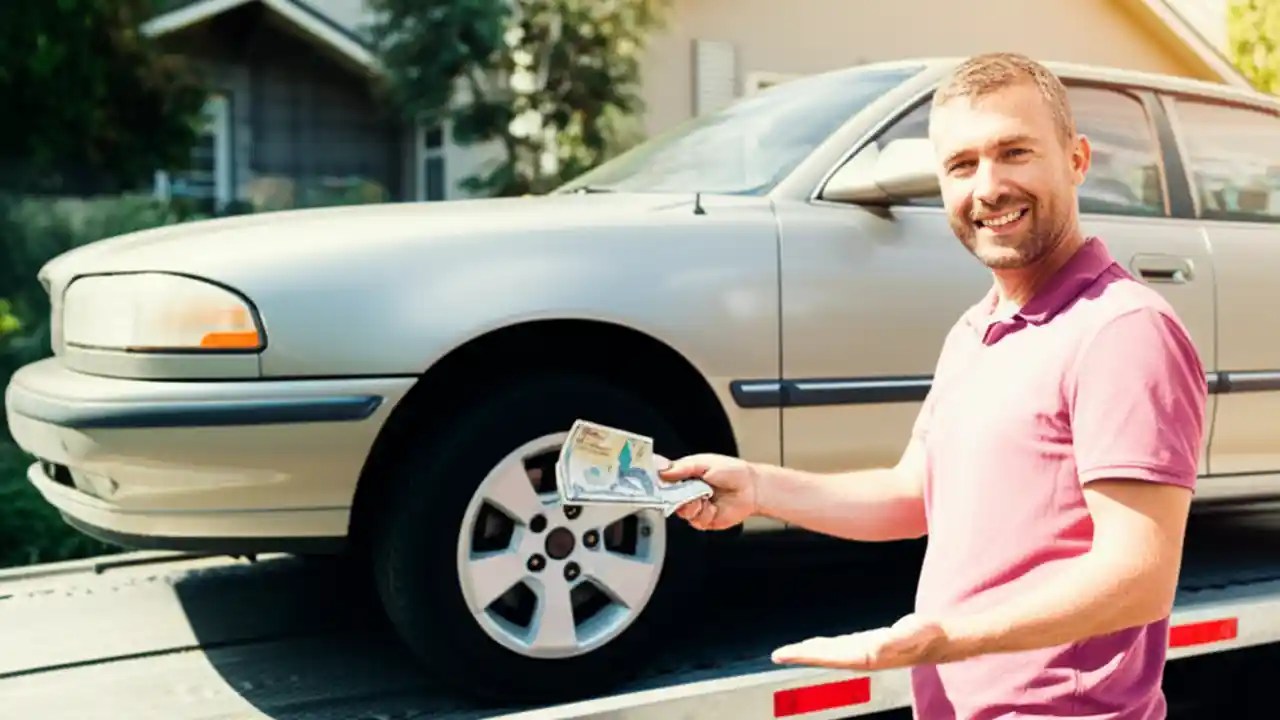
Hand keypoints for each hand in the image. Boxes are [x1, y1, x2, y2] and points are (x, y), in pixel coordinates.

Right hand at [655, 453, 759, 530]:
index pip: (663, 479)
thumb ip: (681, 467)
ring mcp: (695, 506)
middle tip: (682, 489)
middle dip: (673, 495)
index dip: (658, 481)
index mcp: (684, 474)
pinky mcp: (703, 520)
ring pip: (680, 510)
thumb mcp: (704, 463)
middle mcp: (687, 491)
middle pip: (668, 498)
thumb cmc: (733, 472)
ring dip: (689, 504)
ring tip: (702, 495)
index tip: (657, 481)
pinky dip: (701, 513)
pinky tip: (710, 505)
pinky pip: (694, 520)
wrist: (752, 488)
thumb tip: (662, 470)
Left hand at [770, 614, 948, 670]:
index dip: (805, 655)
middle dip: (802, 655)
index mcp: (867, 655)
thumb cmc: (928, 635)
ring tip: (793, 651)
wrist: (943, 639)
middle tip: (778, 655)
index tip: (783, 655)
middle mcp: (863, 656)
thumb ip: (894, 640)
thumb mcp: (913, 633)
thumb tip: (874, 647)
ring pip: (832, 653)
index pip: (828, 656)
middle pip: (826, 656)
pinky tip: (822, 645)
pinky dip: (827, 646)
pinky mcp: (871, 644)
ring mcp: (866, 651)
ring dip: (812, 652)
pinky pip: (842, 647)